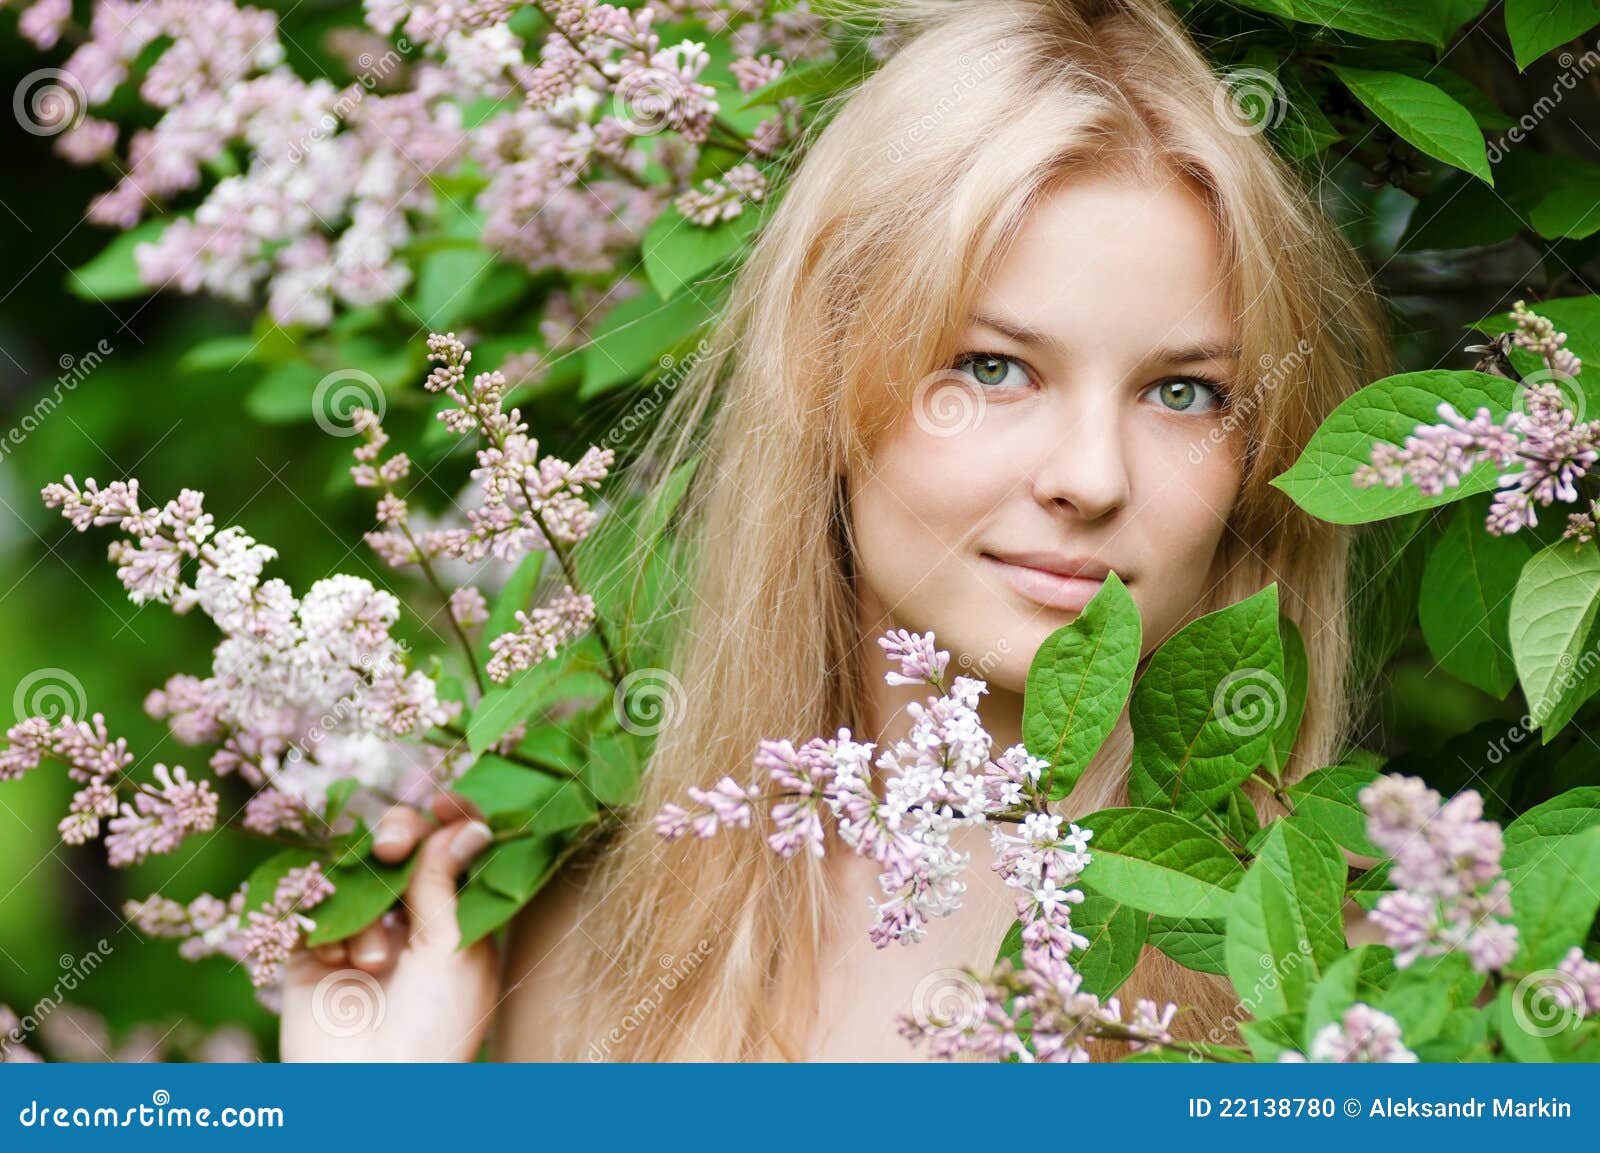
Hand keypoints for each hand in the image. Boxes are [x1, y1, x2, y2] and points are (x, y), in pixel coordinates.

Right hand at [279, 793, 499, 1061]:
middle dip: (397, 835)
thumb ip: (447, 881)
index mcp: (458, 918)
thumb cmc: (434, 1026)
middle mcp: (410, 921)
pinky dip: (323, 925)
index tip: (442, 800)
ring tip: (374, 959)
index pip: (455, 849)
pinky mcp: (310, 952)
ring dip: (365, 907)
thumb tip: (467, 823)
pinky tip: (337, 961)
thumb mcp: (457, 948)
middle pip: (400, 848)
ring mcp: (359, 933)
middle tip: (392, 844)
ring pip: (354, 874)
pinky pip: (310, 908)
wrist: (371, 1090)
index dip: (450, 819)